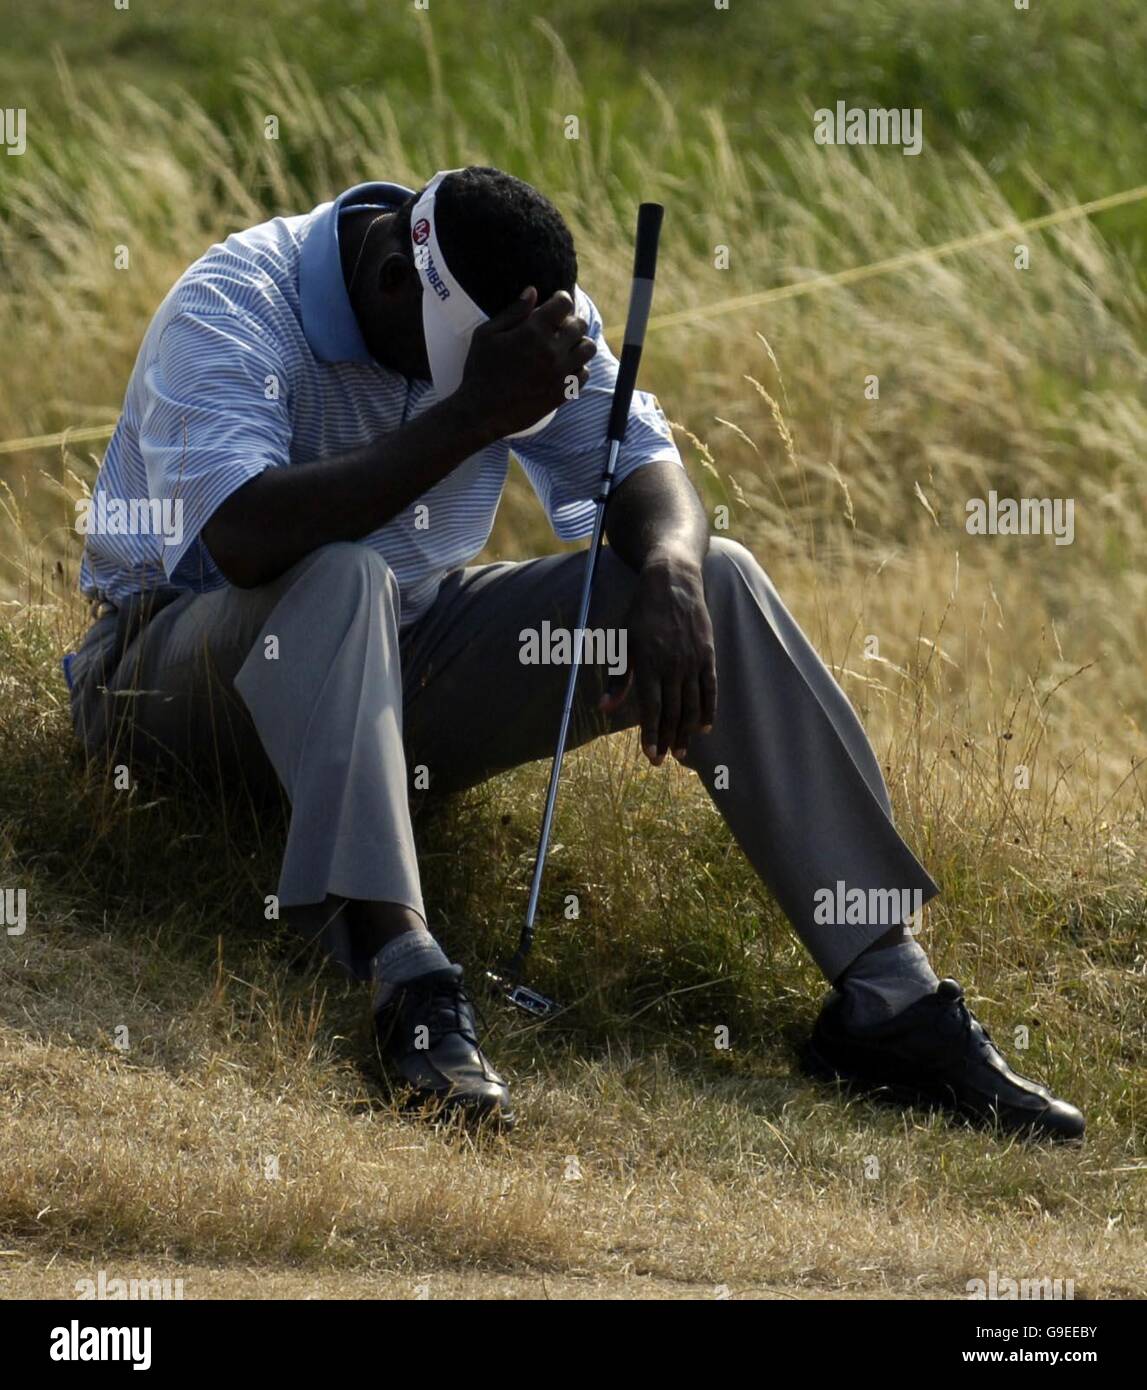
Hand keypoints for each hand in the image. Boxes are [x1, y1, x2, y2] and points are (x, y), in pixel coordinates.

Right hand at [455, 288, 596, 440]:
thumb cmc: (479, 370)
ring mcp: (560, 373)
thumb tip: (533, 291)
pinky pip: (584, 373)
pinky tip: (562, 367)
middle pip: (579, 325)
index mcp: (533, 331)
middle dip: (569, 321)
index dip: (560, 299)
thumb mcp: (487, 334)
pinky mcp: (563, 392)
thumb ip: (513, 311)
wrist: (482, 413)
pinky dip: (577, 367)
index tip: (554, 303)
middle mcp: (552, 351)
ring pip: (588, 348)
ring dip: (578, 343)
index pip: (564, 303)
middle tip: (557, 327)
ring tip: (564, 347)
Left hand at [599, 552, 716, 764]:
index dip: (651, 735)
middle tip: (664, 760)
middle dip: (667, 739)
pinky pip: (710, 688)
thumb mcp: (623, 643)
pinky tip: (704, 726)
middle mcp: (672, 665)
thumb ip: (618, 679)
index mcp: (648, 663)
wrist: (672, 583)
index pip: (651, 709)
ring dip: (686, 731)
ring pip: (692, 704)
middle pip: (672, 712)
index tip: (650, 756)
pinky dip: (708, 709)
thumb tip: (604, 708)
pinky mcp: (707, 654)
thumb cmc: (642, 614)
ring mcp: (692, 660)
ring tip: (682, 751)